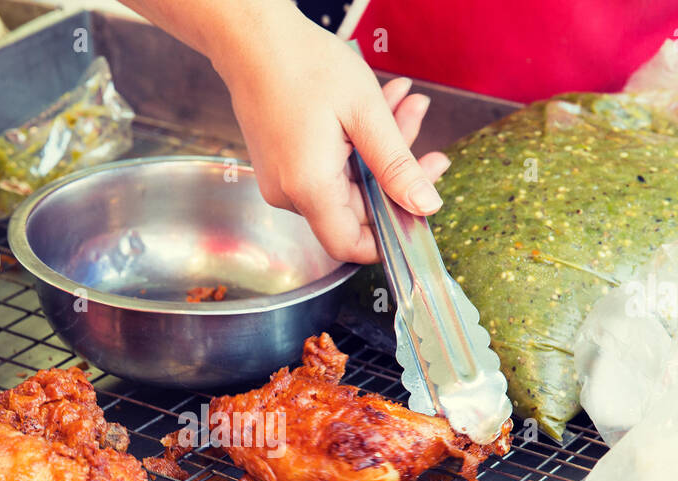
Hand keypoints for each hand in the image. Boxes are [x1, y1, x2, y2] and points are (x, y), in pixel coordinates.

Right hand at [210, 14, 448, 262]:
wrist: (251, 38)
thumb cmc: (303, 65)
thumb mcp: (365, 114)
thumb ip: (397, 166)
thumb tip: (426, 205)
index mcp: (309, 188)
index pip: (352, 245)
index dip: (389, 234)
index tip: (420, 202)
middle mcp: (289, 194)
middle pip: (357, 207)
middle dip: (395, 168)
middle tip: (419, 121)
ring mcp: (282, 180)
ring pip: (347, 182)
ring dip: (380, 147)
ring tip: (403, 100)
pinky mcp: (282, 165)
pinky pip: (329, 167)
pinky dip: (356, 142)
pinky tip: (376, 105)